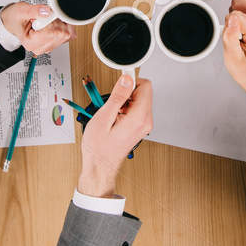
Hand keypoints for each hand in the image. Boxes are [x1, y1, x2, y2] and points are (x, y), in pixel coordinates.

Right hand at [0, 2, 73, 55]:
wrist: (13, 21)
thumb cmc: (15, 18)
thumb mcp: (21, 11)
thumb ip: (34, 11)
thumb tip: (47, 12)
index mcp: (31, 43)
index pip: (52, 33)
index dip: (52, 20)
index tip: (46, 13)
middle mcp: (40, 48)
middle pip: (62, 34)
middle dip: (56, 21)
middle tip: (44, 15)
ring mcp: (48, 46)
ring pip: (66, 34)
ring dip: (59, 23)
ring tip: (46, 19)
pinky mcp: (54, 43)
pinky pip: (67, 35)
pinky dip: (62, 26)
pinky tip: (52, 22)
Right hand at [77, 74, 152, 197]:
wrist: (100, 166)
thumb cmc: (99, 148)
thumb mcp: (104, 117)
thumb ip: (117, 96)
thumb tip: (126, 79)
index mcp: (139, 117)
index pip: (146, 86)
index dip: (130, 82)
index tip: (119, 84)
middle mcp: (145, 122)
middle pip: (143, 92)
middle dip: (126, 93)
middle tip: (112, 105)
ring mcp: (144, 125)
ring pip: (138, 100)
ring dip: (124, 102)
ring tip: (112, 115)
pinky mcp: (140, 127)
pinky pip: (136, 110)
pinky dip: (125, 110)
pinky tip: (115, 119)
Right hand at [222, 10, 245, 116]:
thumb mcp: (232, 57)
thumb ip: (230, 36)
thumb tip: (231, 18)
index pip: (237, 17)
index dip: (229, 29)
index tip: (234, 42)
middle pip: (239, 15)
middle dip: (232, 28)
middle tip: (236, 44)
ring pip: (241, 16)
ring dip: (236, 29)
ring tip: (240, 43)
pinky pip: (245, 19)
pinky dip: (240, 29)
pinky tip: (243, 40)